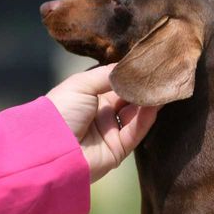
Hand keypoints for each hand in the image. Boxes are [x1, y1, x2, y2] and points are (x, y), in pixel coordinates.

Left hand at [46, 65, 158, 182]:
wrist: (51, 148)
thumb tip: (130, 67)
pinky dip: (146, 118)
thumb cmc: (61, 110)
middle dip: (143, 88)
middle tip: (161, 75)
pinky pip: (135, 131)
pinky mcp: (118, 149)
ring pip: (136, 115)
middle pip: (128, 99)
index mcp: (90, 97)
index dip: (130, 75)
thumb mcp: (81, 85)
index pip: (116, 84)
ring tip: (162, 88)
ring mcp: (110, 132)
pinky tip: (154, 105)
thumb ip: (107, 75)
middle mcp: (101, 113)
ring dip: (148, 102)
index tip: (148, 64)